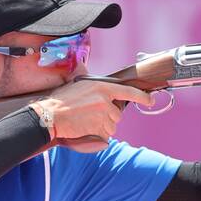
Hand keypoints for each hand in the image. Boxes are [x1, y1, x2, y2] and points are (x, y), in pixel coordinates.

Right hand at [32, 80, 152, 152]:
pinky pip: (105, 135)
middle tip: (90, 114)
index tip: (151, 100)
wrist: (50, 115)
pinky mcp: (99, 128)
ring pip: (112, 126)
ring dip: (102, 126)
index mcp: (102, 87)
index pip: (128, 92)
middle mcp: (106, 100)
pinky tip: (85, 128)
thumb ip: (86, 76)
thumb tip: (82, 64)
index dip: (142, 97)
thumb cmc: (60, 100)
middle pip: (117, 114)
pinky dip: (98, 135)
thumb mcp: (76, 83)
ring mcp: (103, 115)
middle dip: (107, 116)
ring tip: (85, 121)